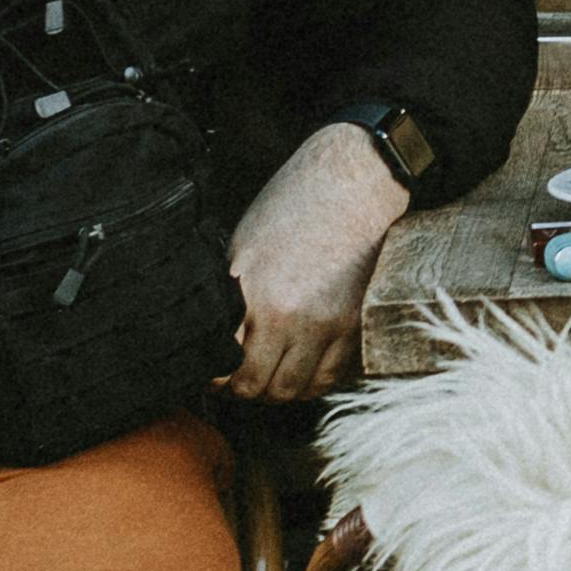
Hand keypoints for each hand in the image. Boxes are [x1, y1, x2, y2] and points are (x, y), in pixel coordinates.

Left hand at [222, 120, 405, 404]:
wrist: (356, 180)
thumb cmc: (294, 204)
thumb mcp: (244, 247)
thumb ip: (232, 297)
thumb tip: (214, 338)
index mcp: (256, 296)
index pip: (225, 367)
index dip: (213, 376)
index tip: (211, 371)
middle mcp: (292, 318)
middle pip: (259, 388)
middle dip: (243, 388)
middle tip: (238, 376)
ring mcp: (330, 325)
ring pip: (295, 390)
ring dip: (278, 388)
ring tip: (271, 371)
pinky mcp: (358, 325)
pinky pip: (332, 377)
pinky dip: (313, 380)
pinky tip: (303, 363)